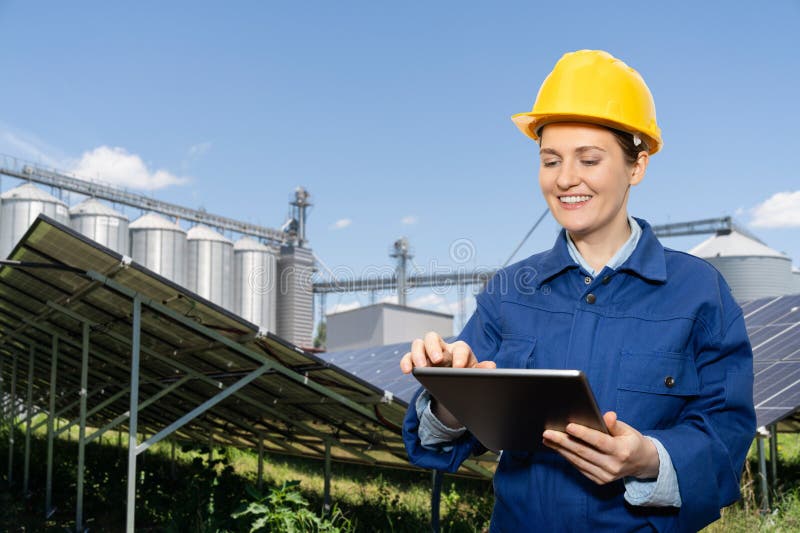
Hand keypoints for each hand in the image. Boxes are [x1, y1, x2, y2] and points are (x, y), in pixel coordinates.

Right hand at [399, 331, 495, 373]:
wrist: (455, 383)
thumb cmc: (466, 375)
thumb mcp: (476, 374)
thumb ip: (484, 370)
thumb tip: (492, 367)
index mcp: (459, 350)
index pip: (460, 348)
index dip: (460, 356)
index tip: (459, 368)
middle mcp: (442, 347)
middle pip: (433, 337)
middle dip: (433, 347)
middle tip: (437, 360)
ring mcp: (427, 353)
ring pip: (418, 343)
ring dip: (418, 354)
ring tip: (421, 367)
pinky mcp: (417, 361)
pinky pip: (408, 357)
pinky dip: (406, 361)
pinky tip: (407, 371)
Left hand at [541, 411, 658, 484]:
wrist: (641, 463)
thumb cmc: (631, 442)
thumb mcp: (628, 430)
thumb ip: (615, 424)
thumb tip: (607, 415)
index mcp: (621, 451)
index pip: (599, 441)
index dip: (583, 434)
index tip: (568, 426)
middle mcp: (613, 466)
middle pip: (583, 452)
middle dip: (563, 441)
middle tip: (547, 432)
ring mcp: (605, 476)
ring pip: (578, 461)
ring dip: (560, 449)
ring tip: (547, 439)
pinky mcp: (599, 480)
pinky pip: (579, 467)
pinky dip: (567, 457)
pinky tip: (557, 448)